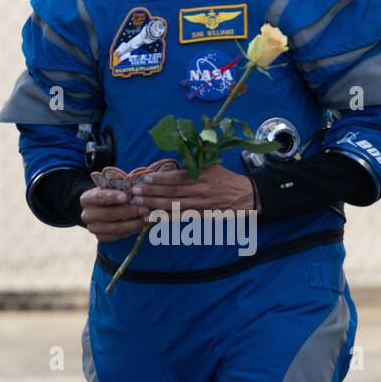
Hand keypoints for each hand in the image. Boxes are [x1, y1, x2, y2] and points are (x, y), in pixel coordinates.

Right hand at [79, 186, 149, 243]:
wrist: (101, 209)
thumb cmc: (109, 194)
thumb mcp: (111, 187)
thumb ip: (120, 188)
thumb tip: (137, 189)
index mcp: (86, 199)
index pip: (100, 197)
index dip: (112, 197)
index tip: (126, 196)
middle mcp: (86, 215)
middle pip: (109, 214)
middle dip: (129, 212)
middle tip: (144, 209)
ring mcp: (93, 228)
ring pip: (116, 228)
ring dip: (134, 223)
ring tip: (147, 218)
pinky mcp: (100, 237)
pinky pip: (118, 236)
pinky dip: (132, 231)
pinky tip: (141, 225)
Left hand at [130, 163, 256, 215]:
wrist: (246, 195)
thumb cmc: (225, 178)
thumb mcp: (211, 165)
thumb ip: (192, 164)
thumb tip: (173, 162)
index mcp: (201, 175)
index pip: (177, 177)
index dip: (160, 179)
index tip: (145, 178)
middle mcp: (200, 190)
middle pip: (172, 192)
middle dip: (151, 192)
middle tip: (134, 191)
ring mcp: (200, 205)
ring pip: (173, 206)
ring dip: (153, 205)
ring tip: (138, 204)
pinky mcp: (200, 216)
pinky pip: (179, 217)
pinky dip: (164, 218)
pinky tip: (150, 218)